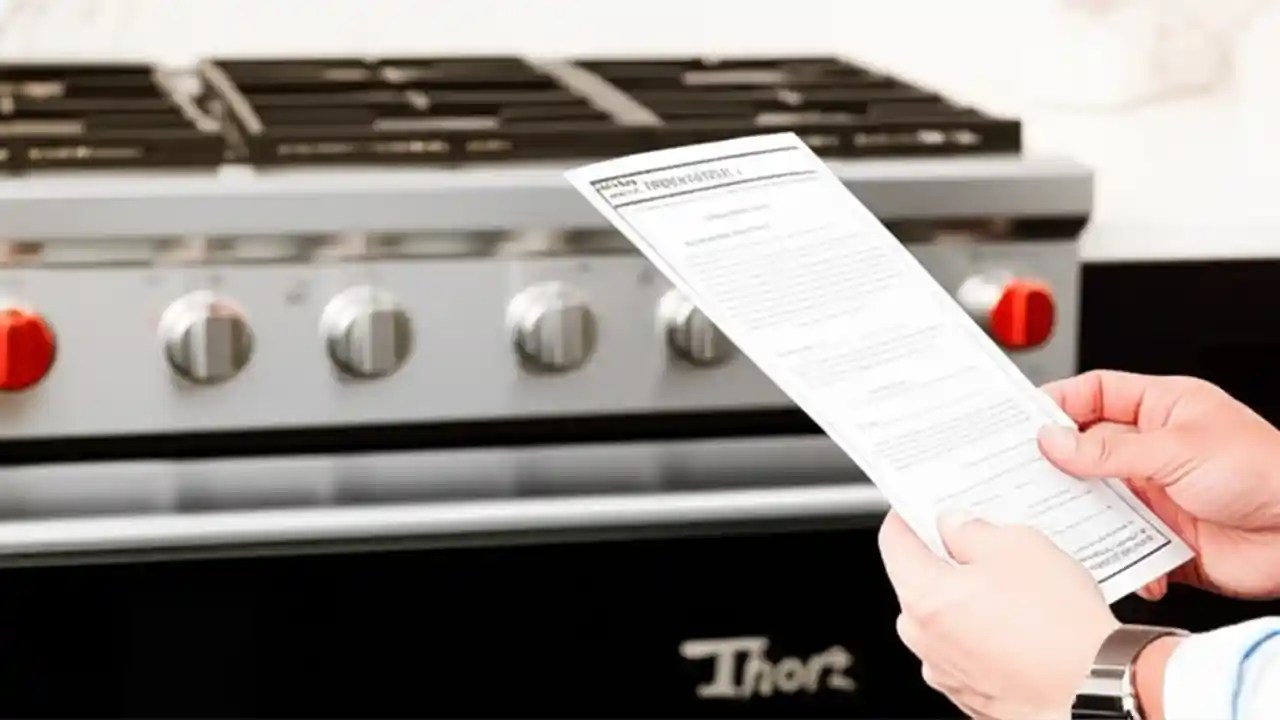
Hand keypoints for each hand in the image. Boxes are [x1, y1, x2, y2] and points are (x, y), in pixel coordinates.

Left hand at [878, 510, 1117, 718]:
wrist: (1101, 688)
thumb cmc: (1060, 625)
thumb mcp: (1018, 546)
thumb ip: (972, 530)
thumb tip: (955, 526)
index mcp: (923, 597)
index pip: (894, 541)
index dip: (909, 515)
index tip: (923, 504)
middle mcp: (926, 640)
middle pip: (919, 582)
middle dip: (946, 559)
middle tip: (983, 543)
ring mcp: (948, 673)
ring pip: (946, 620)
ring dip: (970, 600)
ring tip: (1017, 588)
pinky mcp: (975, 695)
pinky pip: (970, 651)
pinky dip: (988, 635)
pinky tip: (1025, 624)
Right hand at [1038, 370, 1279, 599]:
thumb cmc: (1268, 473)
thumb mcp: (1178, 449)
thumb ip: (1108, 450)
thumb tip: (1052, 441)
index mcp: (1162, 409)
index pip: (1095, 394)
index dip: (1057, 403)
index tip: (1022, 420)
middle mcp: (1154, 451)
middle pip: (1085, 451)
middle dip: (1056, 465)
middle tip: (1021, 475)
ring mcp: (1157, 495)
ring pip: (1097, 502)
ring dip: (1082, 516)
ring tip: (1061, 522)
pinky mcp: (1163, 538)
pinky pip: (1122, 546)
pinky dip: (1116, 557)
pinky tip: (1118, 559)